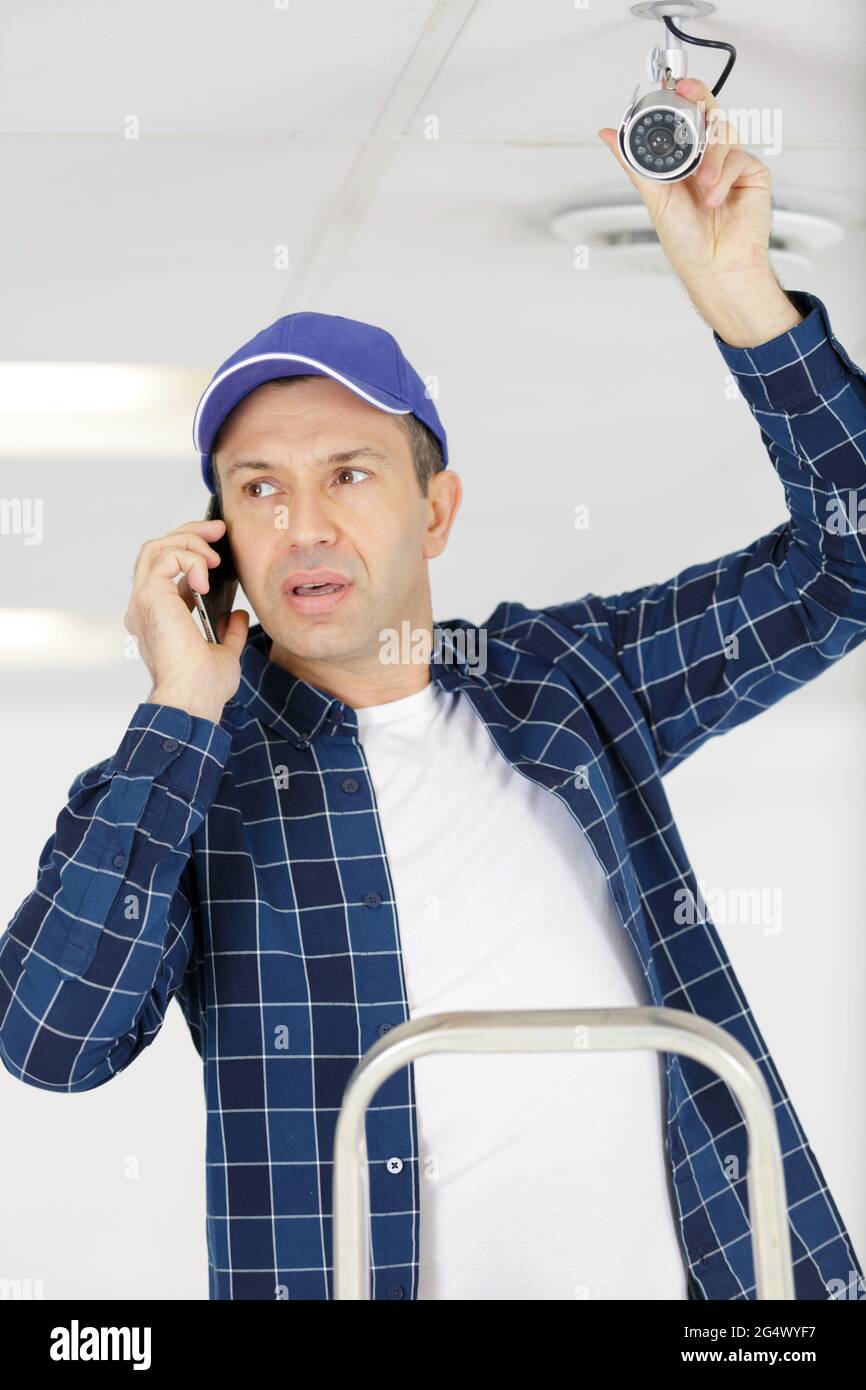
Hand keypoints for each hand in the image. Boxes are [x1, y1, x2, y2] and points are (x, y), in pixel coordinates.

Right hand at [124, 517, 248, 721]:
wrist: (194, 699)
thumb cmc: (203, 687)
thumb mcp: (225, 654)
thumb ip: (229, 633)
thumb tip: (237, 615)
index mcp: (158, 618)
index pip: (166, 571)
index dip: (190, 552)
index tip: (218, 546)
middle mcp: (145, 607)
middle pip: (156, 550)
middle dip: (189, 533)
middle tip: (218, 530)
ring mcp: (144, 600)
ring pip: (156, 547)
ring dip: (189, 540)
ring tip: (215, 553)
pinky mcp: (150, 596)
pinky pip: (166, 557)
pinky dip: (190, 558)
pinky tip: (206, 576)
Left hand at [598, 77, 800, 345]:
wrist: (714, 268)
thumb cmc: (686, 242)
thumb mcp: (654, 197)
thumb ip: (635, 162)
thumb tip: (608, 134)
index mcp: (683, 162)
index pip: (685, 118)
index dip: (681, 97)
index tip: (674, 84)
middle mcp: (707, 159)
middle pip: (708, 114)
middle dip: (700, 101)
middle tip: (690, 92)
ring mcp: (730, 164)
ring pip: (723, 133)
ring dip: (710, 157)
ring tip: (702, 187)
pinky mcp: (751, 173)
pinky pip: (738, 156)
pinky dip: (723, 175)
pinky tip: (716, 197)